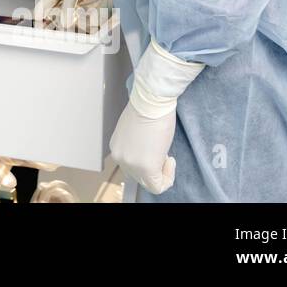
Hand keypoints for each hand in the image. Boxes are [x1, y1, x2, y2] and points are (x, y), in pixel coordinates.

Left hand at [109, 36, 203, 194]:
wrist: (152, 101)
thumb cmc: (148, 109)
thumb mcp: (136, 132)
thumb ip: (137, 145)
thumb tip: (146, 152)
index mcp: (116, 148)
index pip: (131, 166)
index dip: (148, 161)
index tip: (157, 150)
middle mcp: (119, 158)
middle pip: (139, 176)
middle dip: (154, 167)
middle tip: (163, 152)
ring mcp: (131, 164)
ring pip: (149, 182)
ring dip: (161, 172)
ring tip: (166, 154)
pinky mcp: (146, 168)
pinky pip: (158, 186)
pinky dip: (167, 178)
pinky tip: (170, 160)